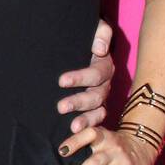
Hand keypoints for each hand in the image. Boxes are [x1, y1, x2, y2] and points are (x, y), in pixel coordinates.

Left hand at [56, 17, 114, 132]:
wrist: (77, 44)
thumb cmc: (83, 37)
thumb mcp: (93, 28)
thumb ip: (100, 32)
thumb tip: (100, 49)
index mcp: (104, 66)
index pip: (95, 74)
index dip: (79, 78)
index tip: (61, 81)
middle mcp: (104, 83)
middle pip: (96, 96)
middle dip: (78, 102)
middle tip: (60, 107)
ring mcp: (100, 97)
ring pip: (98, 111)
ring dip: (85, 120)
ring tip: (72, 128)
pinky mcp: (94, 108)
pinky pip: (96, 120)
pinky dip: (88, 128)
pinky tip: (76, 136)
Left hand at [58, 126, 155, 164]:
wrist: (142, 145)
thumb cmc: (112, 143)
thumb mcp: (101, 135)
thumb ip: (83, 138)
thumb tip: (60, 151)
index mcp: (103, 137)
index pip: (89, 135)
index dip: (75, 141)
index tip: (61, 151)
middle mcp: (113, 149)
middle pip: (93, 164)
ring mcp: (123, 164)